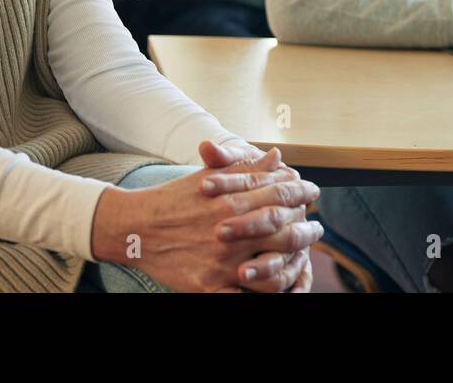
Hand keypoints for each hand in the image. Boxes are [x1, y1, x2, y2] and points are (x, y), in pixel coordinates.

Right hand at [90, 147, 320, 291]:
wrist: (134, 228)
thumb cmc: (173, 199)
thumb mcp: (209, 176)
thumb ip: (245, 168)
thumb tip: (277, 157)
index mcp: (231, 200)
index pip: (280, 195)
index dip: (302, 193)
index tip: (314, 192)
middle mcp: (229, 230)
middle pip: (284, 232)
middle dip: (306, 230)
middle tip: (317, 229)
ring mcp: (220, 261)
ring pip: (272, 269)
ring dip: (293, 266)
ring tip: (302, 262)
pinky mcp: (208, 286)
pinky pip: (245, 296)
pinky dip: (265, 294)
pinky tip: (277, 289)